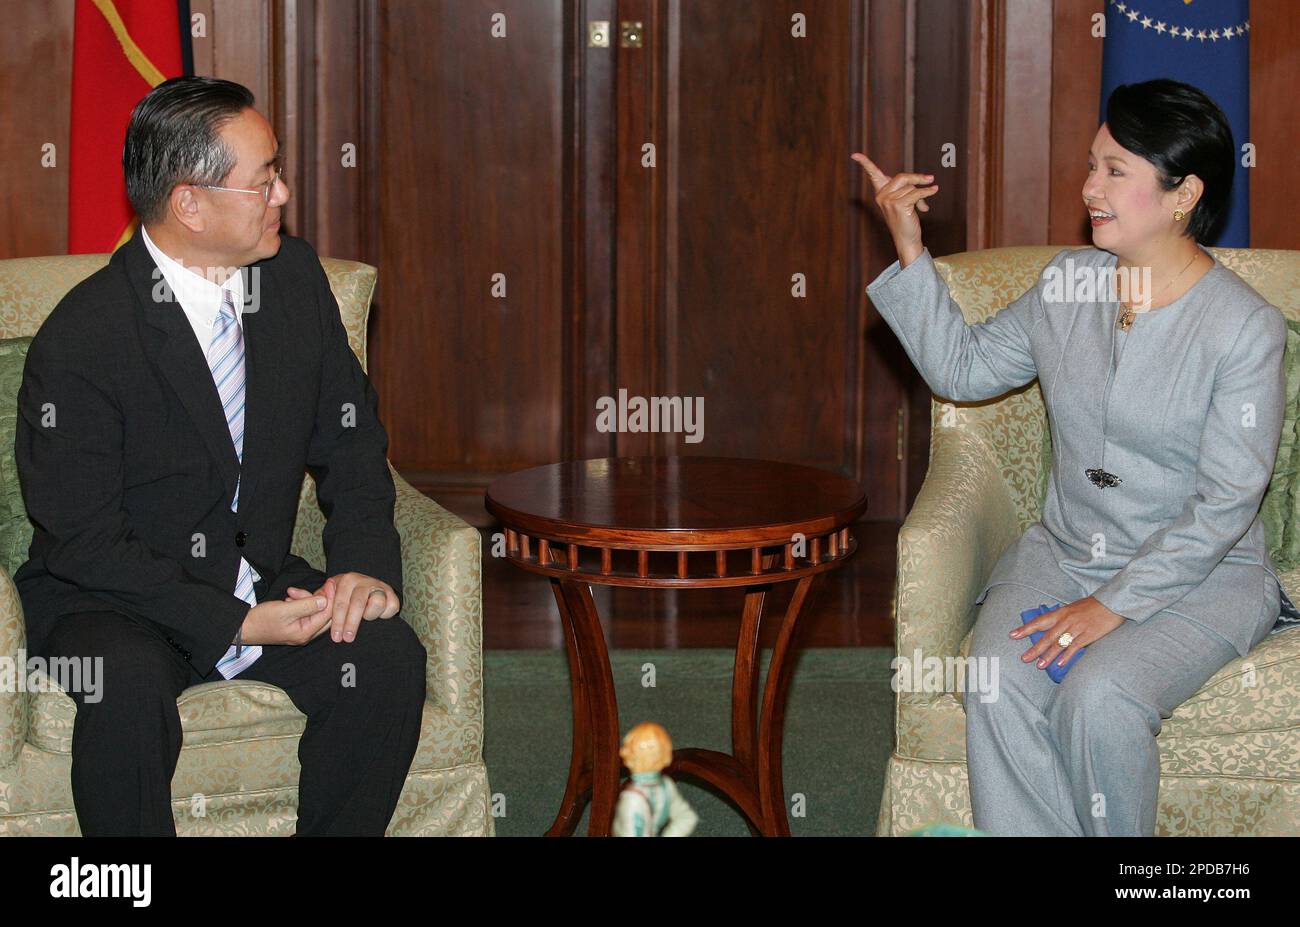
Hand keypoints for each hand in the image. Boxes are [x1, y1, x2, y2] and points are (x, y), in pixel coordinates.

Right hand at [239, 592, 333, 645]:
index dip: (330, 597)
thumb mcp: (284, 609)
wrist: (243, 627)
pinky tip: (289, 598)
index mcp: (305, 632)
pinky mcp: (294, 625)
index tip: (330, 583)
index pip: (326, 614)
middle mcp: (306, 634)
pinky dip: (299, 602)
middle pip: (324, 614)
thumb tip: (325, 600)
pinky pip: (304, 612)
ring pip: (313, 611)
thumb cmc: (261, 619)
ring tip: (290, 592)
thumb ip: (306, 605)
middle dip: (320, 598)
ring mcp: (300, 630)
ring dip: (305, 598)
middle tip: (316, 585)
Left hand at [290, 572, 400, 643]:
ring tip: (362, 627)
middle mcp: (361, 580)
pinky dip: (384, 613)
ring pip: (373, 603)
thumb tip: (290, 593)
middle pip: (355, 604)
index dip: (336, 619)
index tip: (334, 637)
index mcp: (343, 580)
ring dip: (367, 617)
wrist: (371, 589)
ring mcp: (377, 586)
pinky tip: (378, 620)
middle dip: (350, 623)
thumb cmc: (342, 596)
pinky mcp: (391, 594)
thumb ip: (309, 597)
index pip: (338, 601)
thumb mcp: (325, 597)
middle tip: (345, 639)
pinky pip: (390, 605)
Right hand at [851, 153, 938, 265]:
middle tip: (930, 179)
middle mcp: (881, 196)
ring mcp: (888, 201)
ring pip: (911, 187)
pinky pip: (916, 193)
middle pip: (902, 177)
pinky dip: (927, 192)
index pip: (873, 175)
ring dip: (921, 194)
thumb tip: (925, 180)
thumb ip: (908, 189)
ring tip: (921, 207)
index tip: (854, 154)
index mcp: (880, 193)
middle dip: (916, 178)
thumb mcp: (905, 201)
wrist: (906, 240)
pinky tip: (934, 190)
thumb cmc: (906, 220)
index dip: (864, 163)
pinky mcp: (898, 206)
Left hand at [1009, 595, 1124, 670]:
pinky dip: (1066, 656)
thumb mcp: (1072, 608)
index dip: (1025, 628)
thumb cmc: (1091, 607)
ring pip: (1059, 644)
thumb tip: (1048, 628)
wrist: (1112, 603)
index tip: (1013, 635)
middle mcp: (1066, 620)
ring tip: (1039, 665)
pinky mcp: (1088, 635)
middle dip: (1035, 648)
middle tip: (1024, 658)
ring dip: (1049, 656)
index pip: (1039, 621)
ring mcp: (1077, 628)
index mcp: (1061, 612)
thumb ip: (1060, 618)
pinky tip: (1059, 664)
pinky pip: (1075, 646)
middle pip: (1047, 636)